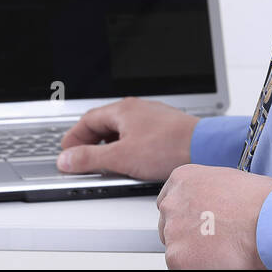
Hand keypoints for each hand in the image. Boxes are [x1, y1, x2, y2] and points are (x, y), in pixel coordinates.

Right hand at [57, 97, 198, 182]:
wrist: (204, 148)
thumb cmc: (168, 147)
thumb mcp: (120, 157)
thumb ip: (90, 159)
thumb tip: (67, 159)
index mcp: (123, 110)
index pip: (88, 120)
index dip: (74, 137)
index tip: (67, 152)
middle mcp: (138, 109)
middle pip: (104, 123)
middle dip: (90, 141)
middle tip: (80, 158)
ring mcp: (152, 117)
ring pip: (121, 129)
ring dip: (108, 144)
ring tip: (102, 162)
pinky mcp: (165, 129)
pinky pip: (137, 135)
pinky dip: (126, 146)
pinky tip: (129, 161)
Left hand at [156, 164, 271, 268]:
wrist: (269, 222)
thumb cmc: (260, 201)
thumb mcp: (231, 180)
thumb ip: (211, 191)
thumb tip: (213, 204)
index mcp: (183, 179)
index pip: (170, 200)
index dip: (187, 214)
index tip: (197, 221)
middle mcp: (173, 203)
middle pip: (170, 224)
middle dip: (188, 233)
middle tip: (213, 237)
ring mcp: (173, 231)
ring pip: (176, 246)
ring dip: (194, 250)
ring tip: (221, 248)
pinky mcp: (177, 257)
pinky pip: (182, 265)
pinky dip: (198, 265)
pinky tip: (220, 258)